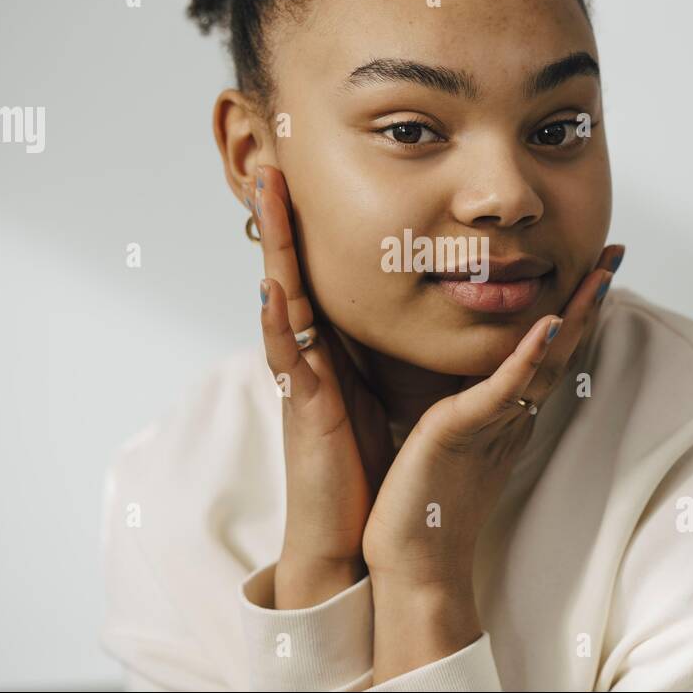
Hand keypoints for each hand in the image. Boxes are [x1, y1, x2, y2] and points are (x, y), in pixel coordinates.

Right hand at [250, 164, 395, 606]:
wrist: (351, 533)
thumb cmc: (369, 465)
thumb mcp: (385, 393)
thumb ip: (391, 352)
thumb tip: (427, 311)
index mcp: (333, 349)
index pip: (320, 272)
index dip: (311, 224)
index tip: (306, 173)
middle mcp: (310, 354)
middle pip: (293, 270)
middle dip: (282, 216)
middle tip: (272, 158)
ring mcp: (301, 376)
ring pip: (281, 297)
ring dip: (273, 244)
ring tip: (264, 192)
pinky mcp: (303, 407)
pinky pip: (286, 355)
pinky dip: (276, 319)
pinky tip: (271, 286)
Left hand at [360, 243, 624, 594]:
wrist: (412, 558)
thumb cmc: (420, 501)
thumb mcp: (445, 436)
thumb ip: (462, 405)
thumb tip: (464, 376)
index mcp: (505, 412)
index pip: (549, 350)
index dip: (576, 309)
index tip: (598, 268)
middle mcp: (510, 414)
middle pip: (561, 347)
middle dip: (589, 300)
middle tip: (615, 255)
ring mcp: (495, 421)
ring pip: (546, 360)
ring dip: (576, 314)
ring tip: (600, 273)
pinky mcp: (468, 430)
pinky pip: (506, 387)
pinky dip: (530, 354)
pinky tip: (550, 322)